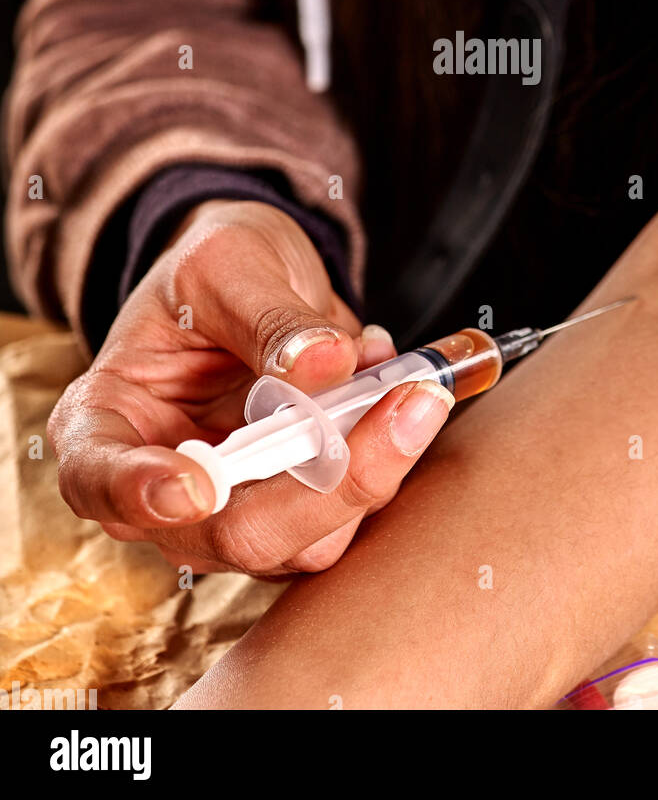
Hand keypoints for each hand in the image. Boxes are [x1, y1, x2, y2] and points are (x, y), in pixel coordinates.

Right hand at [48, 199, 452, 574]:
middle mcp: (162, 487)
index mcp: (107, 420)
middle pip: (229, 531)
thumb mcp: (230, 264)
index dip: (140, 493)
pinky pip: (349, 512)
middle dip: (324, 484)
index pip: (97, 479)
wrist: (260, 277)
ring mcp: (231, 509)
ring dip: (373, 472)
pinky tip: (398, 388)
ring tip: (412, 387)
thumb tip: (327, 363)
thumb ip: (270, 317)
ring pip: (303, 540)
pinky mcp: (295, 508)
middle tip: (405, 405)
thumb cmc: (220, 268)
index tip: (195, 484)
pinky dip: (388, 455)